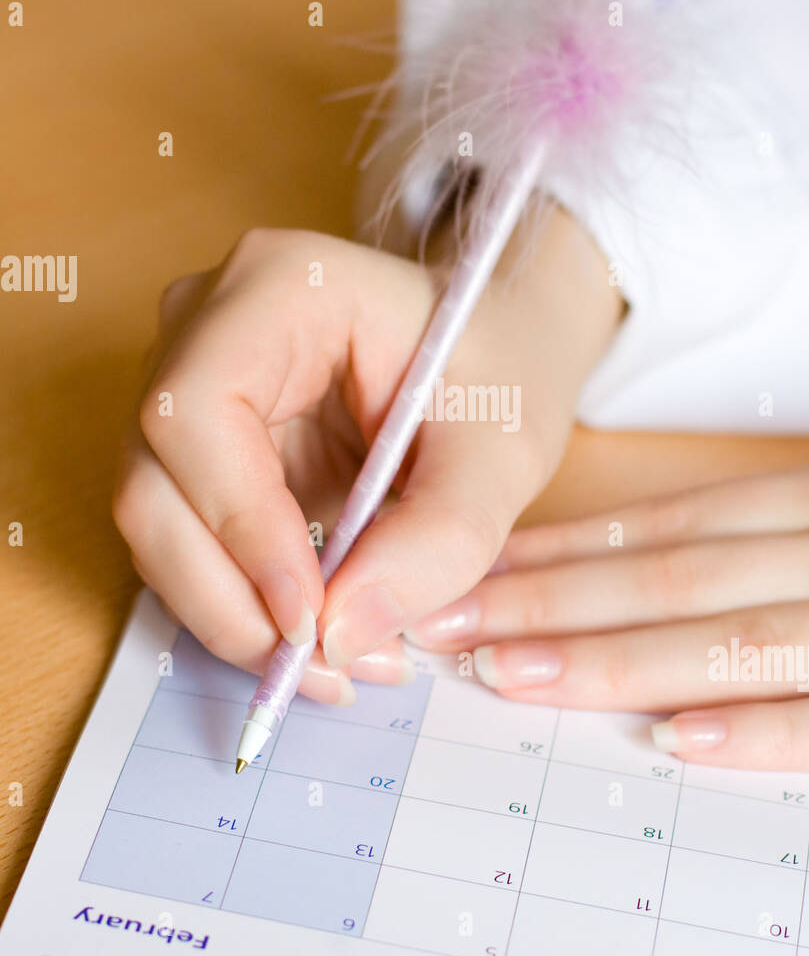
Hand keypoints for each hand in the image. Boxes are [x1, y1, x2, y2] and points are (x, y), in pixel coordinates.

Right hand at [113, 216, 617, 701]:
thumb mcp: (505, 451)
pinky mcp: (201, 449)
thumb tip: (344, 634)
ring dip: (233, 616)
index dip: (237, 522)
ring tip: (338, 668)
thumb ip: (441, 538)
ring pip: (159, 526)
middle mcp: (206, 327)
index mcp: (281, 285)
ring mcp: (192, 386)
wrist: (495, 351)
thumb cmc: (501, 370)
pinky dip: (241, 605)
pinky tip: (317, 641)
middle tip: (320, 671)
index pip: (198, 408)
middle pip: (155, 481)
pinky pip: (189, 542)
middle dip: (229, 596)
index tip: (308, 615)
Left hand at [407, 444, 808, 770]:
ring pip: (749, 636)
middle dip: (555, 605)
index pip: (670, 525)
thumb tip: (644, 559)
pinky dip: (776, 730)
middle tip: (449, 629)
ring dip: (623, 659)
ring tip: (519, 675)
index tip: (470, 578)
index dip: (562, 553)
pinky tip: (682, 742)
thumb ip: (782, 525)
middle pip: (682, 577)